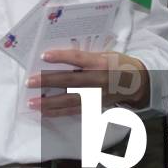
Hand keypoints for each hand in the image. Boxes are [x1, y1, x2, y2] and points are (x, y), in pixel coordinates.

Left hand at [26, 50, 149, 117]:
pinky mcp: (95, 107)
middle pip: (69, 81)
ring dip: (49, 103)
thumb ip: (86, 57)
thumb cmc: (118, 64)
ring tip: (32, 103)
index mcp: (101, 63)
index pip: (78, 59)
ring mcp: (96, 96)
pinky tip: (45, 113)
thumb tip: (60, 57)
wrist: (137, 83)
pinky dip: (58, 112)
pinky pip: (74, 111)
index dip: (61, 57)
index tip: (44, 56)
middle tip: (30, 81)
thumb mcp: (106, 54)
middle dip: (48, 82)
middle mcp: (98, 80)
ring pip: (70, 100)